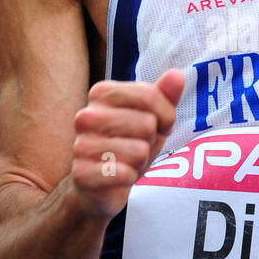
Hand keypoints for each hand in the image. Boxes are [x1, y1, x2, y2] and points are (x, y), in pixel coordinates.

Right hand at [69, 69, 184, 218]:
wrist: (101, 184)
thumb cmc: (128, 144)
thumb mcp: (151, 117)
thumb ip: (164, 95)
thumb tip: (177, 74)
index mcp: (101, 93)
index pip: (149, 95)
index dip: (165, 115)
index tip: (158, 126)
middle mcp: (86, 116)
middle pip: (147, 123)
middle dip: (151, 141)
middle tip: (136, 146)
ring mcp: (81, 145)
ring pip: (139, 151)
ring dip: (140, 161)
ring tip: (127, 161)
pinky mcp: (82, 174)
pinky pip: (124, 174)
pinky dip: (129, 178)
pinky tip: (118, 176)